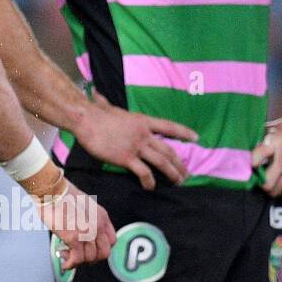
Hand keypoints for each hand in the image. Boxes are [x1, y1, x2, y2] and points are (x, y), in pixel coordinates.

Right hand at [40, 180, 115, 267]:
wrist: (51, 189)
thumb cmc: (59, 194)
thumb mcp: (81, 205)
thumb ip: (85, 218)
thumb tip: (76, 230)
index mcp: (101, 216)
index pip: (112, 241)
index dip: (101, 248)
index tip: (89, 248)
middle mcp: (98, 225)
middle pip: (104, 253)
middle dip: (91, 258)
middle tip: (77, 255)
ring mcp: (88, 233)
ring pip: (90, 258)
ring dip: (78, 261)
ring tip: (65, 254)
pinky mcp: (74, 238)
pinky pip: (76, 259)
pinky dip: (70, 264)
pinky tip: (64, 264)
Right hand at [74, 93, 196, 188]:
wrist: (86, 120)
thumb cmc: (95, 113)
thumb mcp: (107, 107)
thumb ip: (107, 104)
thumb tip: (97, 94)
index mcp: (143, 121)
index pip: (169, 126)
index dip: (184, 132)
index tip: (196, 137)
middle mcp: (144, 134)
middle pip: (168, 150)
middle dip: (180, 163)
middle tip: (186, 173)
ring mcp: (136, 146)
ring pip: (161, 162)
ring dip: (172, 173)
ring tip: (178, 182)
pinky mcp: (126, 158)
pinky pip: (143, 172)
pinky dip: (149, 181)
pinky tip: (150, 187)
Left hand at [253, 113, 281, 195]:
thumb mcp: (266, 131)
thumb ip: (256, 145)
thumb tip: (239, 158)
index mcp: (273, 144)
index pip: (254, 161)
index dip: (247, 167)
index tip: (245, 168)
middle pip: (267, 184)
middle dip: (258, 184)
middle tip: (255, 179)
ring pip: (277, 190)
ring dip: (269, 188)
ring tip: (266, 179)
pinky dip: (280, 187)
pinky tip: (277, 179)